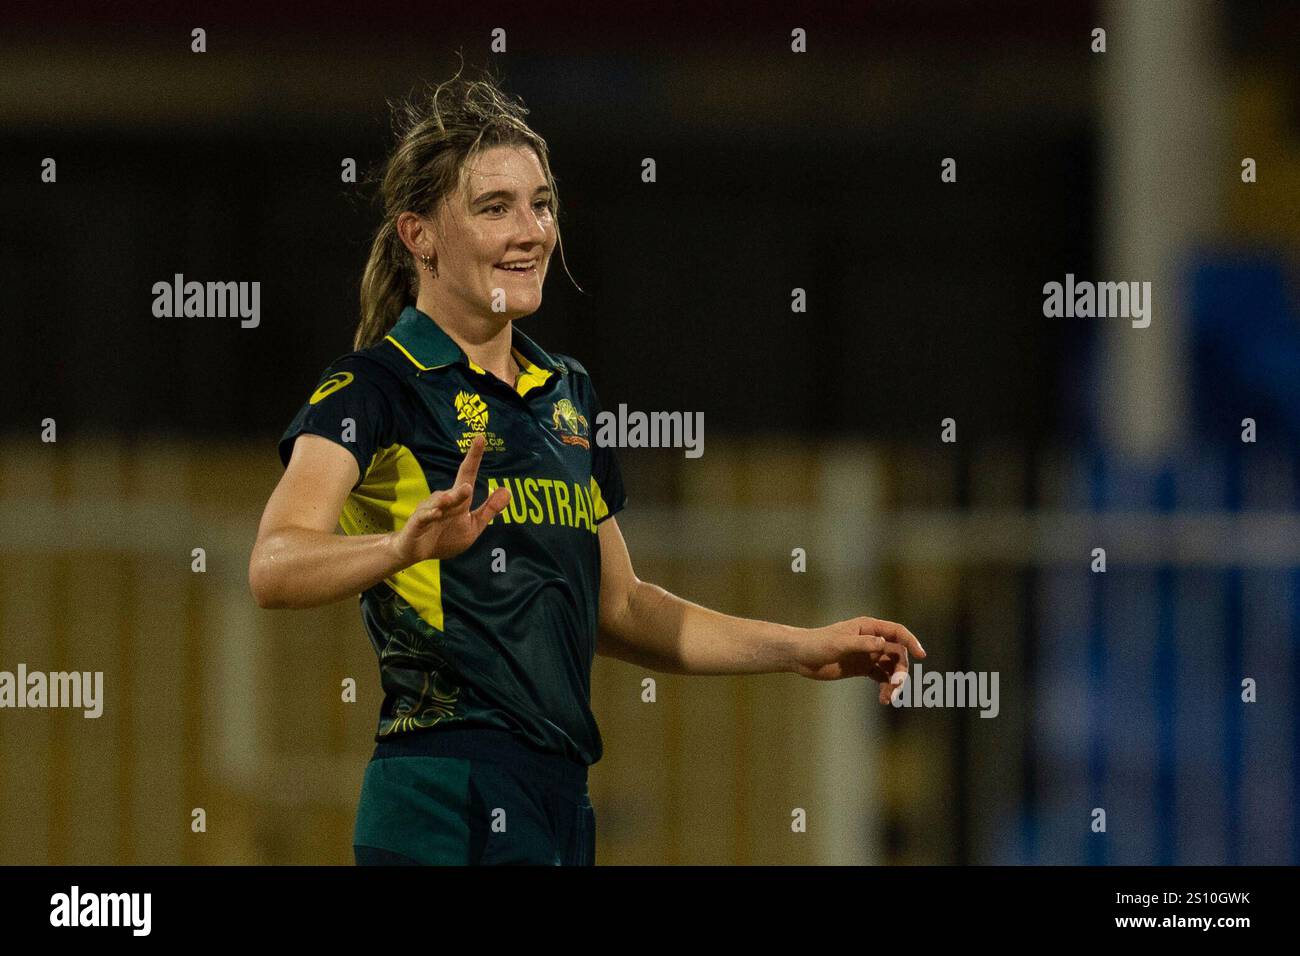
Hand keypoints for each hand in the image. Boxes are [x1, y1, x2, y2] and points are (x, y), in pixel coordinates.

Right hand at [386, 433, 511, 565]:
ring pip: (439, 500)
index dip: (474, 457)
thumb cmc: (445, 537)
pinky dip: (430, 513)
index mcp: (458, 500)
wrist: (416, 552)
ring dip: (447, 499)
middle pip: (455, 489)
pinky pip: (424, 515)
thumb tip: (508, 490)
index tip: (481, 438)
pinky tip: (437, 512)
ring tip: (453, 497)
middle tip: (469, 485)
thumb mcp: (473, 526)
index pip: (468, 474)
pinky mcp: (417, 522)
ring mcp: (429, 510)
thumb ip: (489, 510)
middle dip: (462, 485)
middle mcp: (444, 501)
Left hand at [791, 616, 925, 703]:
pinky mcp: (862, 668)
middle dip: (900, 670)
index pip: (896, 632)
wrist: (801, 656)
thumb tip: (884, 643)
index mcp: (868, 628)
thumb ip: (862, 644)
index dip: (911, 641)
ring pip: (891, 668)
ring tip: (889, 698)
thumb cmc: (818, 644)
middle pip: (897, 654)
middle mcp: (872, 640)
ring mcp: (868, 655)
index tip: (921, 655)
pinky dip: (886, 688)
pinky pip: (881, 678)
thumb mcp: (840, 643)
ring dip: (894, 683)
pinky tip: (884, 699)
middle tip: (896, 686)